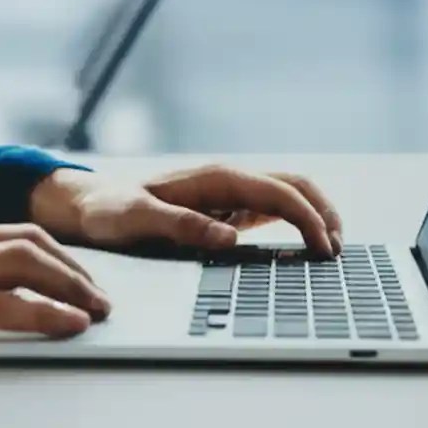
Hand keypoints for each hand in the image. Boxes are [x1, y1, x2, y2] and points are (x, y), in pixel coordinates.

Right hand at [0, 211, 110, 365]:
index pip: (6, 230)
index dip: (53, 253)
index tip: (77, 274)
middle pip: (26, 240)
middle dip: (74, 268)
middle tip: (101, 295)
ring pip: (21, 263)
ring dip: (71, 287)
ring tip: (97, 311)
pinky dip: (43, 311)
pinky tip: (67, 323)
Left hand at [30, 165, 342, 256]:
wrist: (89, 205)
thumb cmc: (110, 210)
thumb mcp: (137, 220)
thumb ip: (182, 226)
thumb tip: (228, 239)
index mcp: (214, 178)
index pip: (277, 192)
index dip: (307, 217)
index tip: (323, 247)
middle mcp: (227, 181)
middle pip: (293, 184)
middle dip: (323, 212)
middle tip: (338, 249)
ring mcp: (229, 194)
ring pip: (287, 194)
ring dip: (315, 215)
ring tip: (332, 247)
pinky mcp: (225, 210)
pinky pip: (271, 211)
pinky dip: (296, 223)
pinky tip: (305, 245)